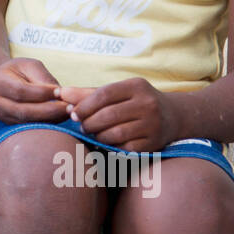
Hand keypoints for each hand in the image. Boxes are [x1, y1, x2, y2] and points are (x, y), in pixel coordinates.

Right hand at [0, 58, 70, 123]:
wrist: (5, 78)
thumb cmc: (20, 69)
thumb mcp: (30, 65)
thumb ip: (43, 78)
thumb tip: (59, 95)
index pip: (21, 91)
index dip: (42, 93)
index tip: (60, 92)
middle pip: (24, 111)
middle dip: (49, 110)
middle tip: (69, 107)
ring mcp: (1, 115)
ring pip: (27, 122)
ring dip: (50, 119)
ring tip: (68, 113)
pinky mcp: (9, 124)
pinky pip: (29, 127)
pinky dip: (46, 123)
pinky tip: (59, 117)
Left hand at [59, 78, 178, 151]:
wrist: (173, 116)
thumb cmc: (135, 102)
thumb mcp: (118, 92)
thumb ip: (88, 93)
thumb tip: (60, 94)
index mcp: (136, 86)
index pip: (104, 94)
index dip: (84, 105)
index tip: (72, 114)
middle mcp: (147, 103)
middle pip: (108, 115)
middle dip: (89, 123)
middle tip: (81, 126)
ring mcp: (153, 124)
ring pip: (115, 134)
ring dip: (98, 136)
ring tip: (93, 134)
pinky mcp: (154, 142)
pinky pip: (125, 147)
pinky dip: (112, 146)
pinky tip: (108, 142)